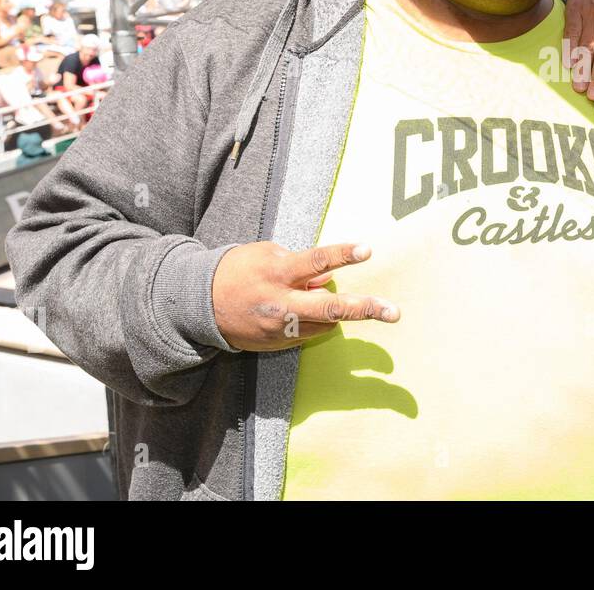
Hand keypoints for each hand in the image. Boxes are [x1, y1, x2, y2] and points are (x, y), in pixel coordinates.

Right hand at [212, 241, 398, 351]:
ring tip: (371, 308)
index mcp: (277, 273)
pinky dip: (319, 321)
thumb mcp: (266, 257)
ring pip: (325, 322)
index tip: (366, 250)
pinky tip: (315, 313)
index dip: (343, 255)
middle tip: (393, 311)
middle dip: (365, 309)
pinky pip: (310, 332)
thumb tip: (328, 276)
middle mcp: (281, 303)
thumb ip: (300, 266)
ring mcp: (281, 328)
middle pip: (330, 307)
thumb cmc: (239, 271)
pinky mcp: (279, 343)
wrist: (200, 305)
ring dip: (343, 314)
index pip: (316, 261)